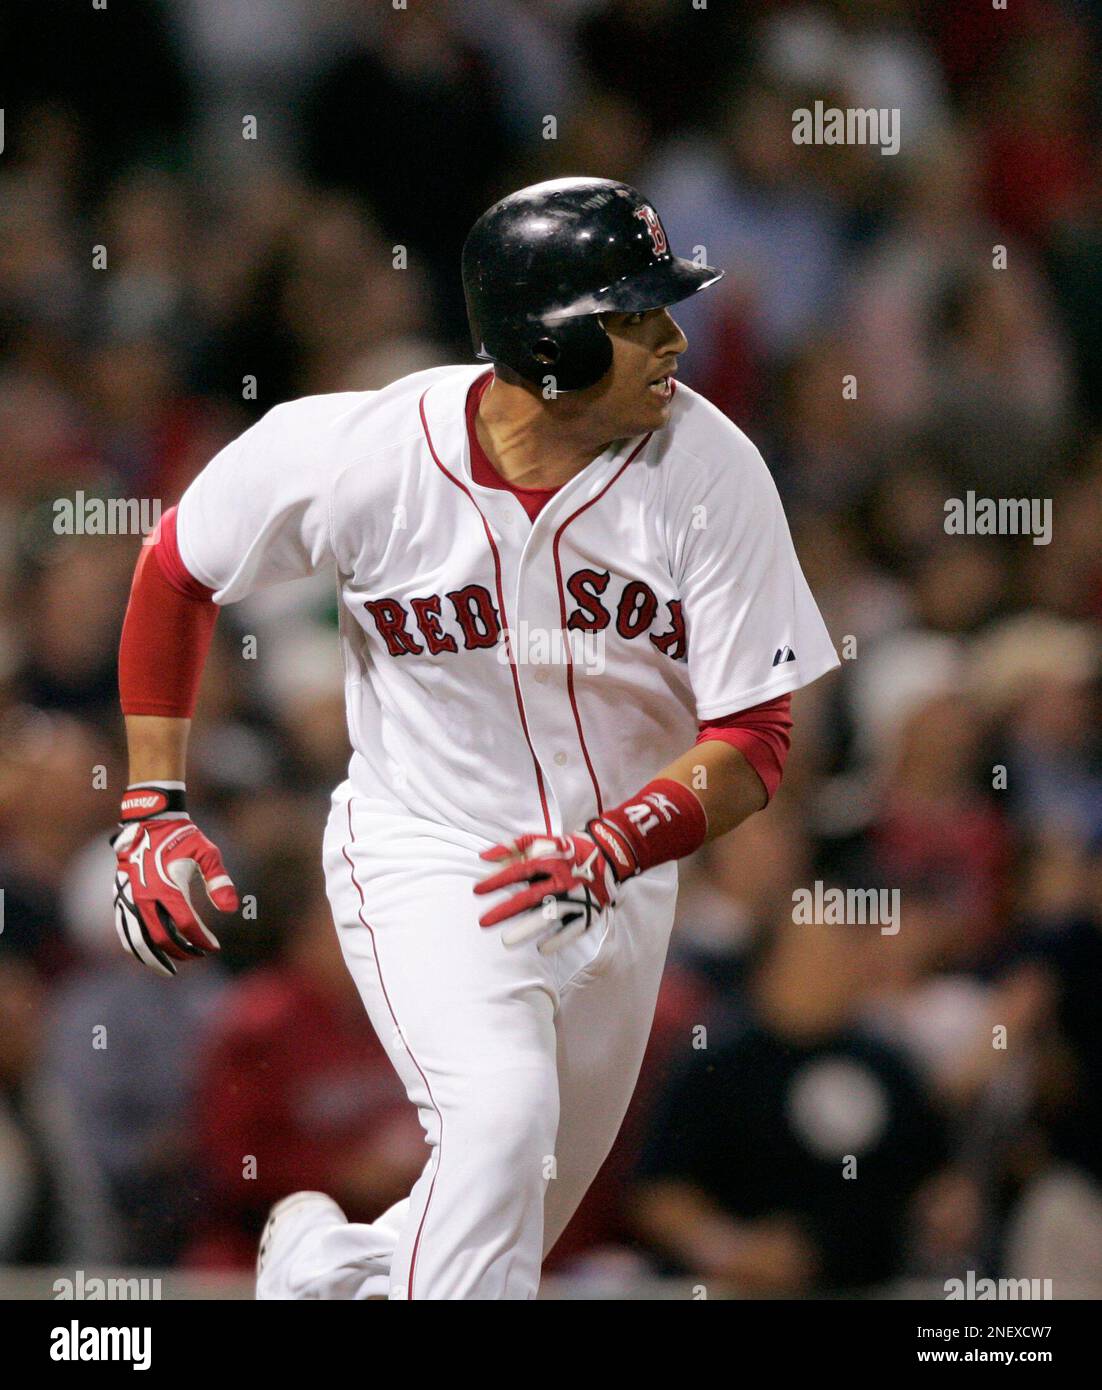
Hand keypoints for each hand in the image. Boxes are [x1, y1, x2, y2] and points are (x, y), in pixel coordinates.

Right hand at [113, 808, 237, 976]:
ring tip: (169, 969)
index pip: (186, 926)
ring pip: (138, 941)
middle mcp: (145, 898)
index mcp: (167, 888)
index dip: (201, 940)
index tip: (214, 946)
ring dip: (154, 958)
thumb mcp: (207, 853)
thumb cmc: (183, 838)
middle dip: (181, 952)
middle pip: (163, 938)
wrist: (149, 822)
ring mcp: (130, 899)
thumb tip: (230, 909)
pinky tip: (146, 955)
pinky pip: (123, 930)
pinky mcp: (120, 898)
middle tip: (198, 956)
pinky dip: (134, 947)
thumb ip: (219, 880)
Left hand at [474, 829, 626, 953]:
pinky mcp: (589, 913)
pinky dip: (559, 939)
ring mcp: (577, 897)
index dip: (498, 880)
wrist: (605, 857)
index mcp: (550, 861)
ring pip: (550, 915)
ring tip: (506, 941)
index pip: (519, 870)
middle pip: (531, 896)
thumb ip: (511, 848)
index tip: (476, 891)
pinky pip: (573, 929)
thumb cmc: (563, 851)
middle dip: (506, 910)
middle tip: (483, 923)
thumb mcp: (540, 842)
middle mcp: (562, 880)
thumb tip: (483, 858)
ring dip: (528, 928)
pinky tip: (541, 949)